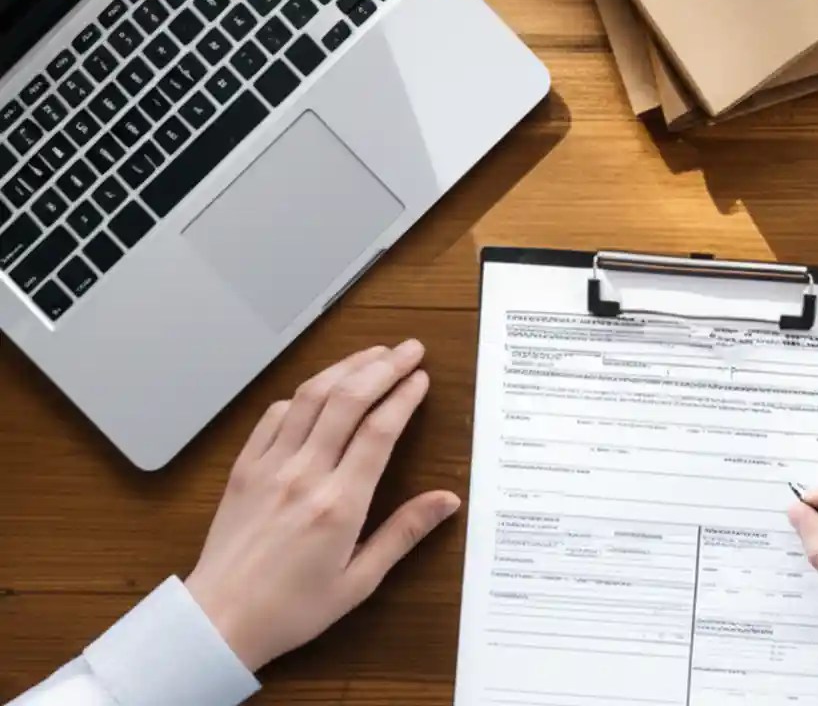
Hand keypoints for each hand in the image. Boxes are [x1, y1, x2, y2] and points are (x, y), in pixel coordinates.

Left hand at [185, 340, 460, 670]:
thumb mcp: (360, 581)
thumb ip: (404, 533)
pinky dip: (301, 394)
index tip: (421, 378)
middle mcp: (304, 475)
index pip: (379, 431)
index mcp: (339, 504)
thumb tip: (447, 501)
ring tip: (372, 353)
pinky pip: (273, 416)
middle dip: (382, 366)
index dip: (404, 396)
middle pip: (348, 400)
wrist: (218, 620)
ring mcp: (269, 466)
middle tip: (408, 349)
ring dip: (344, 368)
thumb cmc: (291, 609)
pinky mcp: (244, 468)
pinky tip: (318, 388)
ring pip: (310, 397)